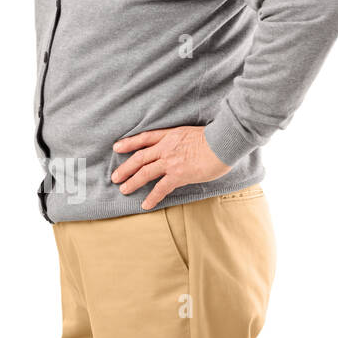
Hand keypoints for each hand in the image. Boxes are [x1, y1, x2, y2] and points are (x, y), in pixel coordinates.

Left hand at [111, 125, 230, 209]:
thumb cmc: (212, 138)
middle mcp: (165, 148)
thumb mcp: (188, 132)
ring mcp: (170, 162)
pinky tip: (145, 205)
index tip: (116, 147)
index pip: (143, 138)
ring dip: (132, 182)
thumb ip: (177, 140)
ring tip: (123, 190)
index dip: (128, 143)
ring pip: (145, 172)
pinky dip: (152, 197)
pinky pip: (161, 188)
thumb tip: (174, 148)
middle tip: (114, 177)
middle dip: (125, 168)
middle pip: (139, 158)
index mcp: (168, 136)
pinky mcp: (179, 175)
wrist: (223, 143)